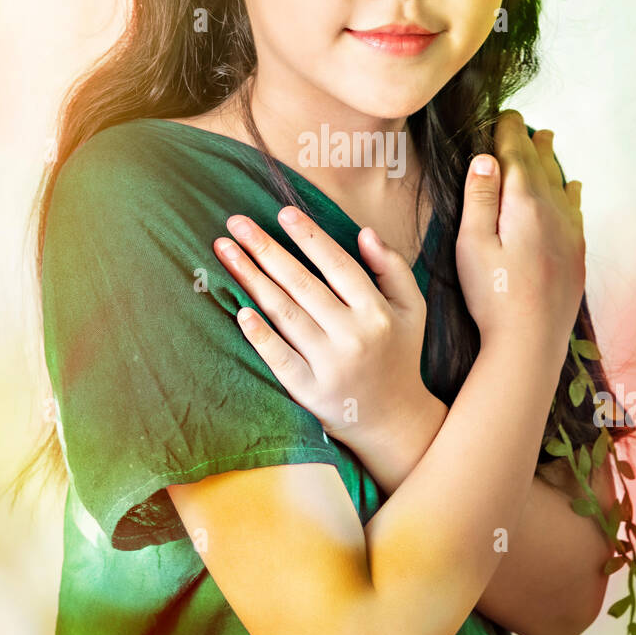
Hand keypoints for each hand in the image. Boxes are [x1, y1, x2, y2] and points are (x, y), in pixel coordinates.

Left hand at [212, 205, 437, 452]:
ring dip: (251, 279)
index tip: (282, 212)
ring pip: (286, 314)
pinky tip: (240, 311)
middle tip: (236, 223)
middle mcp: (354, 336)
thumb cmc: (398, 354)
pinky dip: (260, 335)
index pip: (338, 265)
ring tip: (225, 252)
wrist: (393, 422)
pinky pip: (280, 359)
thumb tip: (364, 232)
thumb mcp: (411, 310)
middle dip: (266, 249)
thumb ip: (392, 268)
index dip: (309, 237)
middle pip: (303, 285)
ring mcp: (330, 365)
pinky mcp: (309, 392)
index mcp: (377, 312)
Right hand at [455, 110, 584, 351]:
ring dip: (551, 160)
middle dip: (529, 141)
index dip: (508, 130)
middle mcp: (555, 211)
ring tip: (547, 140)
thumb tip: (487, 157)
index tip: (503, 113)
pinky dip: (569, 190)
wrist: (532, 343)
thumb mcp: (472, 244)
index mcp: (525, 204)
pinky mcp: (576, 252)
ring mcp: (570, 232)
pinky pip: (575, 208)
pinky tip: (572, 188)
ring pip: (561, 182)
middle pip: (542, 164)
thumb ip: (480, 198)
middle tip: (522, 121)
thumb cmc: (493, 296)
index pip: (516, 154)